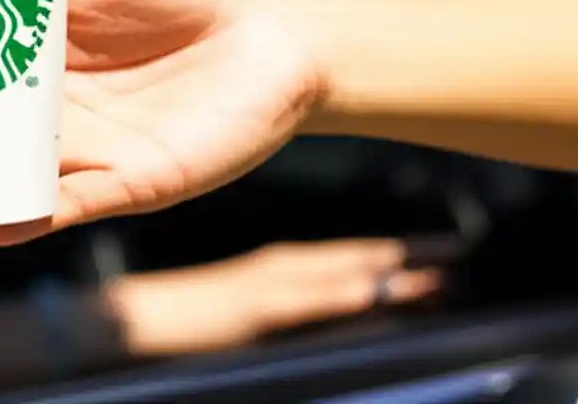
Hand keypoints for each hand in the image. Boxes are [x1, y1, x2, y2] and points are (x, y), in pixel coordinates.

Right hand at [105, 239, 443, 356]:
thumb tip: (321, 309)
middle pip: (351, 261)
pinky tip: (374, 291)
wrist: (118, 321)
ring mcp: (263, 289)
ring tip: (440, 272)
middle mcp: (274, 272)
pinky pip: (306, 302)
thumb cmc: (170, 324)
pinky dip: (343, 295)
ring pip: (340, 277)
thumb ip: (275, 307)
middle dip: (406, 258)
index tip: (442, 253)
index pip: (343, 259)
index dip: (390, 254)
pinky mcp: (251, 309)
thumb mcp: (235, 313)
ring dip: (389, 272)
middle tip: (459, 253)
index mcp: (272, 272)